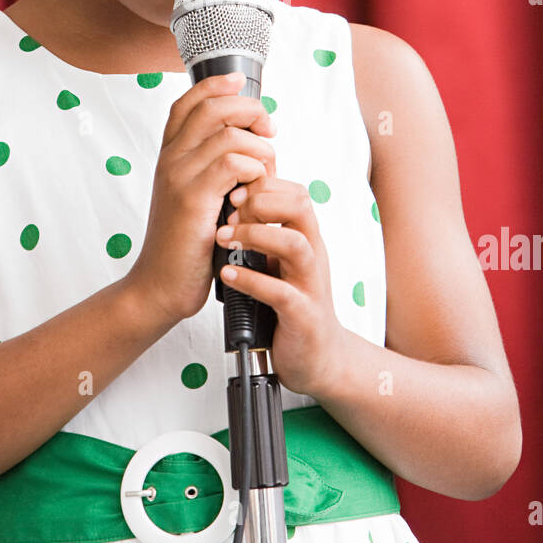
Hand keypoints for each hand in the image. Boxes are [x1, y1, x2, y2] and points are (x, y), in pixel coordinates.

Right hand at [125, 71, 277, 324]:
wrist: (159, 286)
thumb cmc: (186, 244)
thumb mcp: (197, 197)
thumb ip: (214, 168)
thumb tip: (254, 141)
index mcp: (170, 155)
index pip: (188, 102)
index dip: (216, 85)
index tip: (241, 81)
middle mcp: (170, 159)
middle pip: (212, 108)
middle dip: (250, 111)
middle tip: (269, 131)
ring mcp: (179, 177)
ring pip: (229, 135)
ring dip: (260, 149)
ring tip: (265, 173)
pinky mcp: (192, 199)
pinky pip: (233, 164)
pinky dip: (254, 171)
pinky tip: (255, 191)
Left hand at [214, 176, 346, 398]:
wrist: (318, 358)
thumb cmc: (292, 306)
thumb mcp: (280, 263)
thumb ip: (266, 234)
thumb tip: (233, 200)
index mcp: (306, 239)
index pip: (295, 192)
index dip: (263, 185)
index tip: (231, 191)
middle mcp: (312, 256)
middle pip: (300, 207)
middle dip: (261, 201)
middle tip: (228, 211)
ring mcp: (311, 285)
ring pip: (295, 244)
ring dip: (256, 235)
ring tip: (224, 238)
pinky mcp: (304, 316)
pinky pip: (281, 292)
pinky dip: (251, 280)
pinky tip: (227, 275)